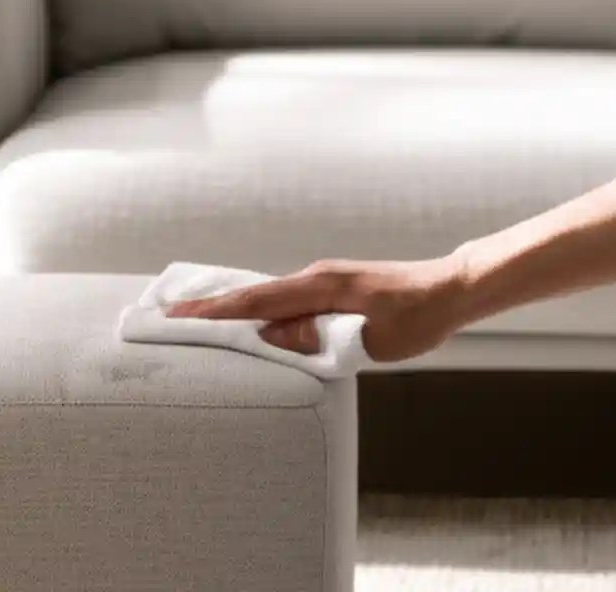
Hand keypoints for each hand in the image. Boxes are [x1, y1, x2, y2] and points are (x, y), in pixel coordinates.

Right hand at [166, 257, 471, 362]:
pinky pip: (285, 300)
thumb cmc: (417, 316)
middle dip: (209, 306)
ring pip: (267, 297)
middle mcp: (315, 277)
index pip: (256, 302)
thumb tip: (274, 337)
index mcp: (320, 286)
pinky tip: (248, 321)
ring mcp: (322, 280)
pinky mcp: (330, 288)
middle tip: (166, 315)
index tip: (178, 316)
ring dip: (233, 309)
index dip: (215, 312)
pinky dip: (260, 310)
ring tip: (195, 319)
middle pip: (252, 295)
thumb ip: (321, 338)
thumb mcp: (370, 338)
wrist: (449, 290)